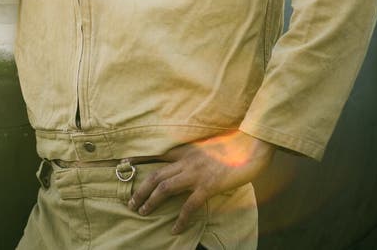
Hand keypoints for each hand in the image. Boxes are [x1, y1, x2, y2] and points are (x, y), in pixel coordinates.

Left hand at [128, 131, 274, 234]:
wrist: (251, 146)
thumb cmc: (234, 146)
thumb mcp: (210, 146)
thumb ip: (197, 154)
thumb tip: (192, 162)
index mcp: (187, 150)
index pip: (158, 153)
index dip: (141, 159)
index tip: (125, 163)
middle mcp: (187, 160)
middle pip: (156, 175)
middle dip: (141, 189)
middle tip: (131, 202)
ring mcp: (196, 173)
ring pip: (165, 188)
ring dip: (151, 201)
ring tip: (142, 212)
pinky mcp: (208, 186)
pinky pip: (189, 206)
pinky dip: (180, 220)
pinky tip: (175, 230)